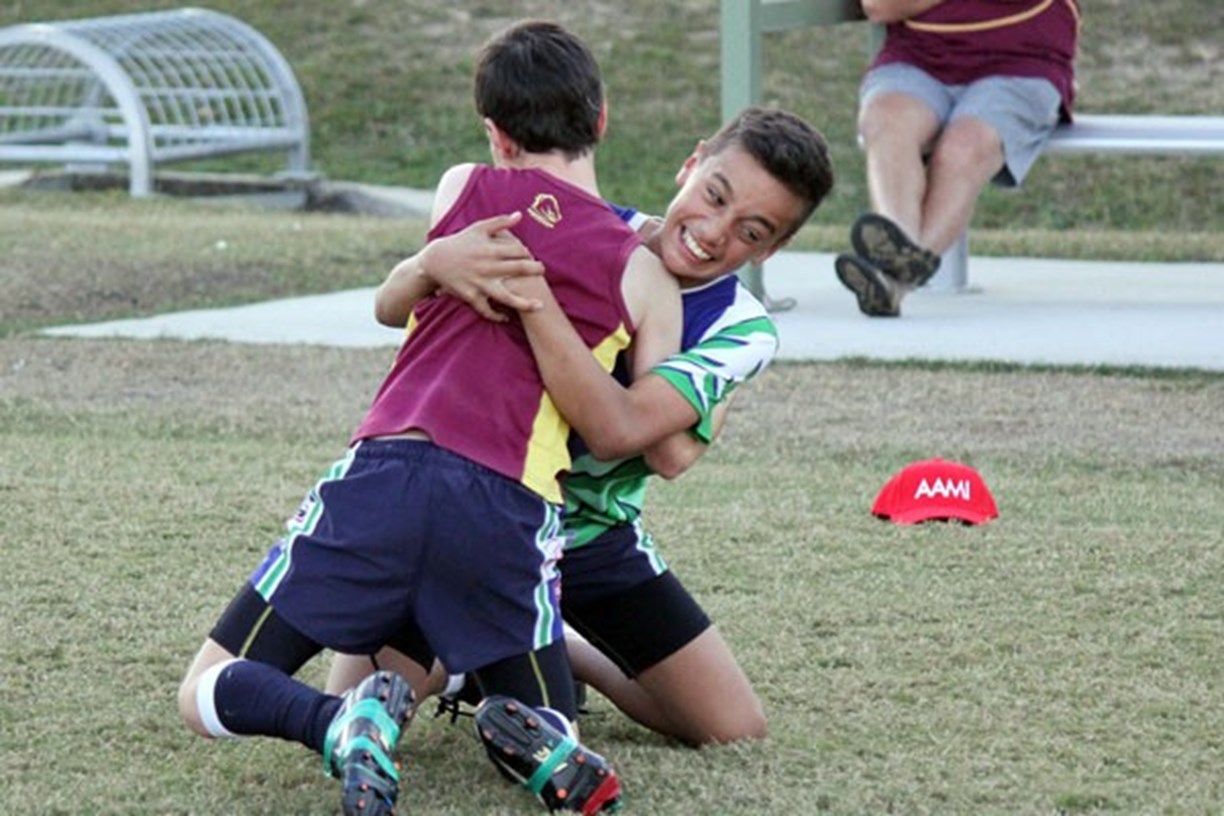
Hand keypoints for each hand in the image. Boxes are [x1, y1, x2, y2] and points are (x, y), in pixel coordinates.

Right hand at [422, 212, 545, 321]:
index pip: (519, 251)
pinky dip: (497, 316)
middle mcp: (487, 267)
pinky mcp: (471, 296)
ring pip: (506, 297)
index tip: (529, 256)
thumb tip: (520, 215)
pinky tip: (507, 317)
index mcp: (491, 249)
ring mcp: (479, 284)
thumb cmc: (460, 242)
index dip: (528, 253)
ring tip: (540, 306)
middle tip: (543, 272)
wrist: (435, 260)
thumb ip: (500, 222)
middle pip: (519, 270)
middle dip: (535, 271)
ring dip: (525, 303)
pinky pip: (486, 310)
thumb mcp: (478, 228)